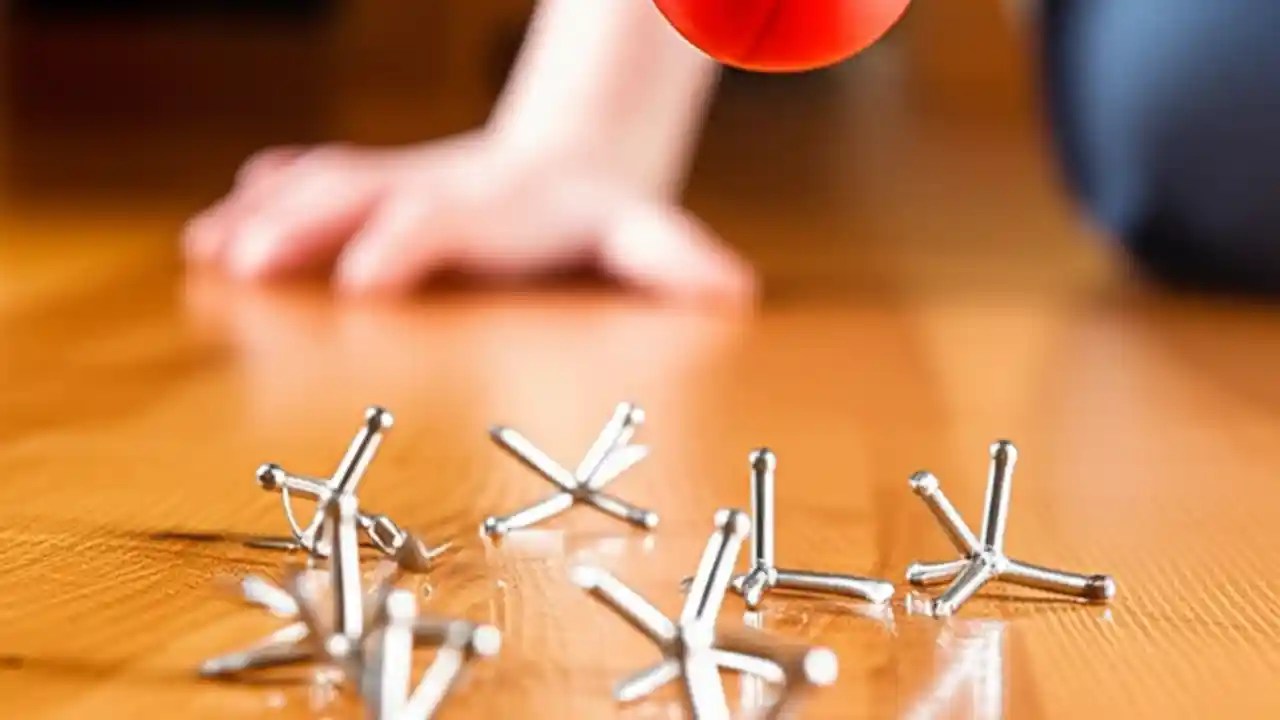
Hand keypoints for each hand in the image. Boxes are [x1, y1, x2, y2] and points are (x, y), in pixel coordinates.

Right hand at [183, 133, 755, 306]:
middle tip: (242, 259)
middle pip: (365, 194)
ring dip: (265, 215)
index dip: (406, 242)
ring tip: (208, 247)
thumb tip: (732, 292)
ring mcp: (405, 181)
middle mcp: (440, 186)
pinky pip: (316, 186)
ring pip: (326, 187)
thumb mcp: (646, 236)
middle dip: (302, 225)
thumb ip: (676, 263)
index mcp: (500, 206)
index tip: (362, 280)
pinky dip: (266, 202)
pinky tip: (218, 228)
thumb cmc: (605, 219)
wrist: (574, 164)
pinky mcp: (383, 188)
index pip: (448, 219)